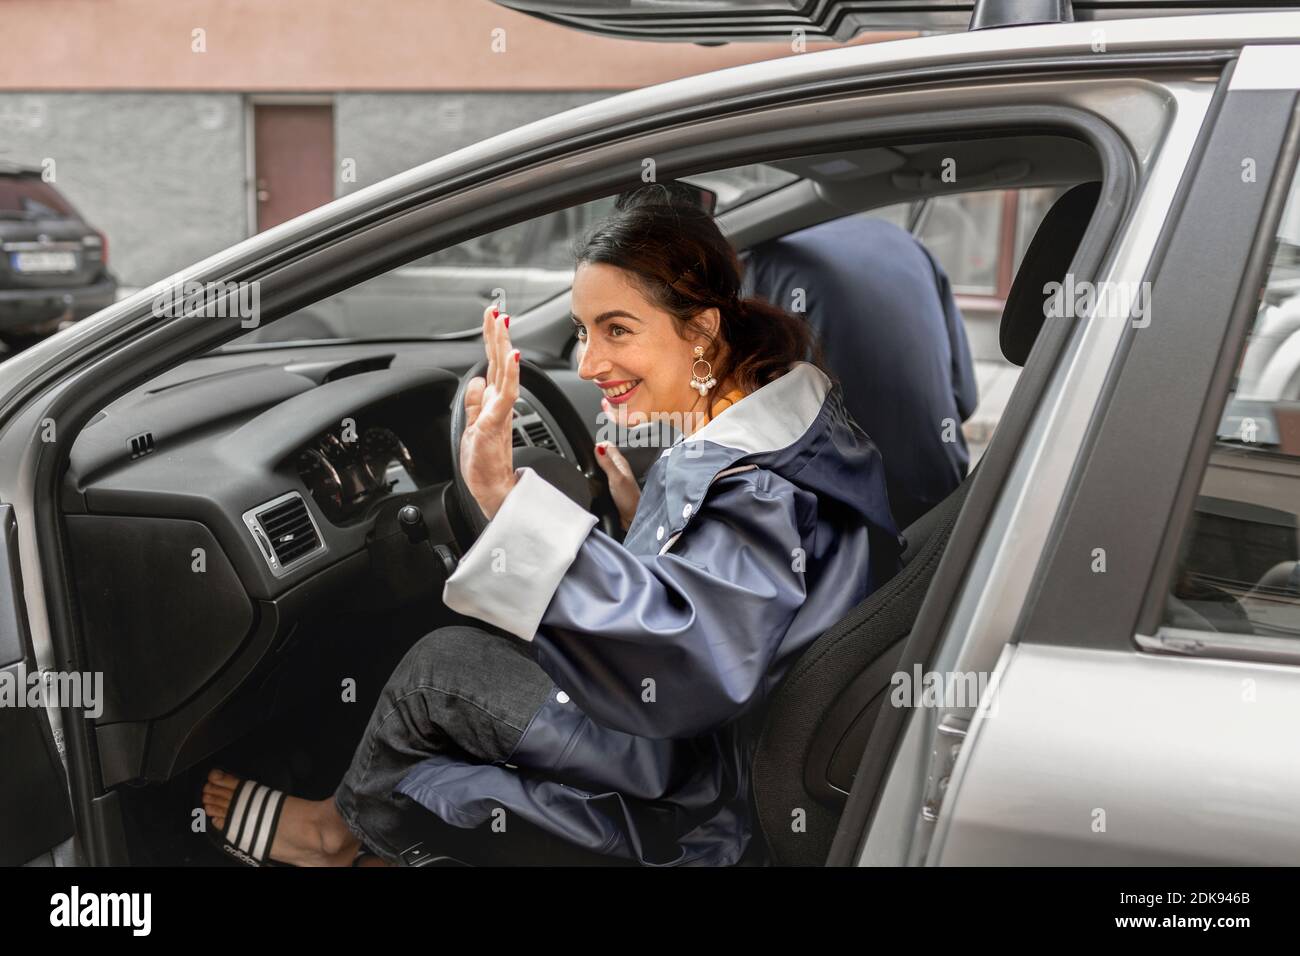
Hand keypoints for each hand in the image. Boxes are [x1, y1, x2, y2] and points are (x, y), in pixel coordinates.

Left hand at [460, 304, 518, 519]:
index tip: (493, 318)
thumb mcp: (471, 427)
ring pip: (505, 373)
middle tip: (497, 311)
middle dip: (498, 335)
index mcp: (494, 403)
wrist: (494, 493)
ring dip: (504, 347)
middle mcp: (500, 405)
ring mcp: (500, 414)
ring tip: (503, 325)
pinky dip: (511, 376)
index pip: (493, 365)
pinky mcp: (495, 425)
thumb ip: (474, 404)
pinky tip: (513, 359)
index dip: (492, 341)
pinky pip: (506, 396)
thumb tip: (476, 380)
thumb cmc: (485, 466)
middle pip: (500, 363)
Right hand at [596, 396, 640, 529]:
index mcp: (619, 461)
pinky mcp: (612, 486)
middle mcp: (618, 466)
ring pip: (603, 459)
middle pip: (604, 449)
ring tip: (589, 441)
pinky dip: (597, 466)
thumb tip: (598, 446)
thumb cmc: (630, 501)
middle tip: (590, 421)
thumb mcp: (617, 478)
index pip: (606, 443)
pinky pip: (602, 471)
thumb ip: (608, 463)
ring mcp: (615, 475)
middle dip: (597, 438)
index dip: (599, 431)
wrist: (634, 519)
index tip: (594, 415)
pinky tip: (593, 466)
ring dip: (598, 452)